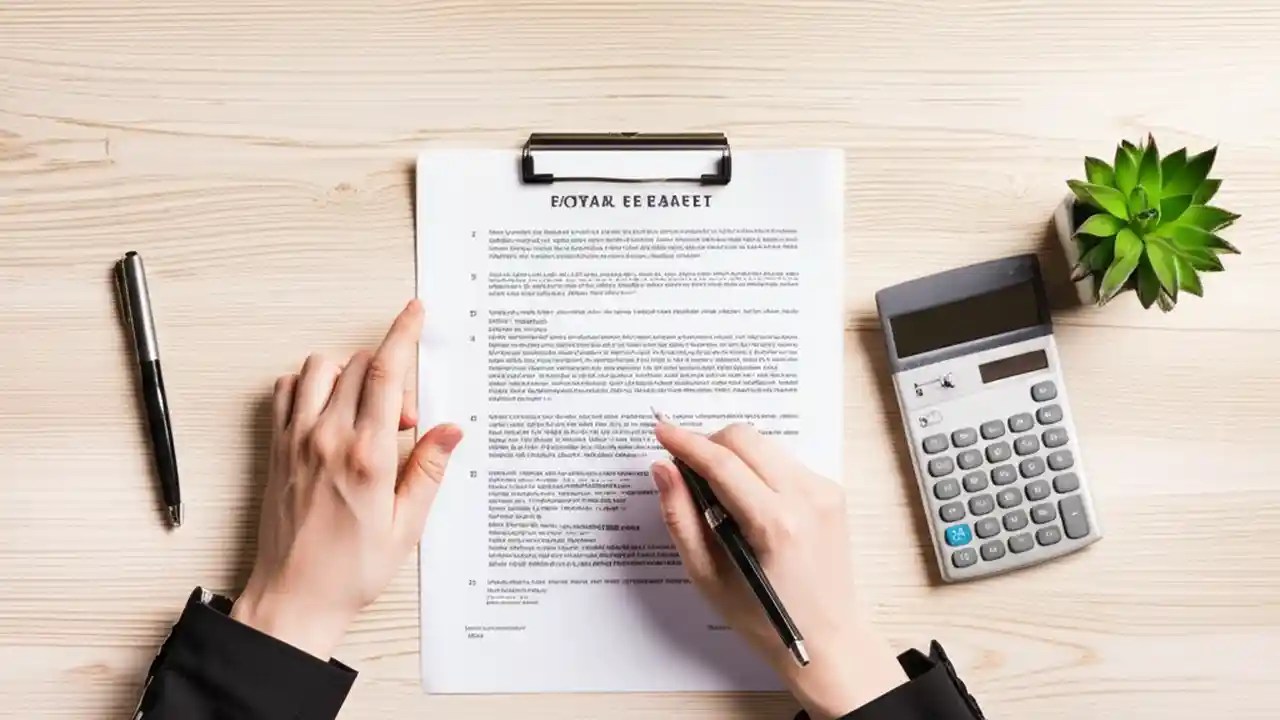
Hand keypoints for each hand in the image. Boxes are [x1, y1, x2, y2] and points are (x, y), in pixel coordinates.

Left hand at [231, 300, 462, 657]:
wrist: (293, 599)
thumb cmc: (349, 571)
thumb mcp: (407, 527)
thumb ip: (428, 470)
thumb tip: (450, 430)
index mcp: (367, 456)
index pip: (387, 374)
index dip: (403, 334)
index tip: (414, 312)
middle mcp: (327, 439)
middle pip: (358, 365)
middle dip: (389, 373)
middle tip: (405, 418)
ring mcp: (295, 441)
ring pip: (320, 368)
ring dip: (349, 375)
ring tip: (368, 414)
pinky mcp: (275, 450)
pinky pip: (287, 391)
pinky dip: (310, 386)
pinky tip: (330, 413)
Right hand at [652, 421, 903, 719]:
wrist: (828, 638)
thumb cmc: (765, 618)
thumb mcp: (708, 576)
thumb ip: (681, 517)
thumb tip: (663, 470)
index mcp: (776, 524)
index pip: (722, 463)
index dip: (686, 442)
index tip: (660, 430)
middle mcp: (806, 498)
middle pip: (745, 439)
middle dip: (708, 443)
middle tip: (684, 466)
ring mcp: (824, 492)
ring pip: (765, 445)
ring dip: (732, 453)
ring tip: (713, 488)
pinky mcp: (831, 492)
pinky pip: (783, 461)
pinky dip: (757, 468)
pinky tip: (746, 498)